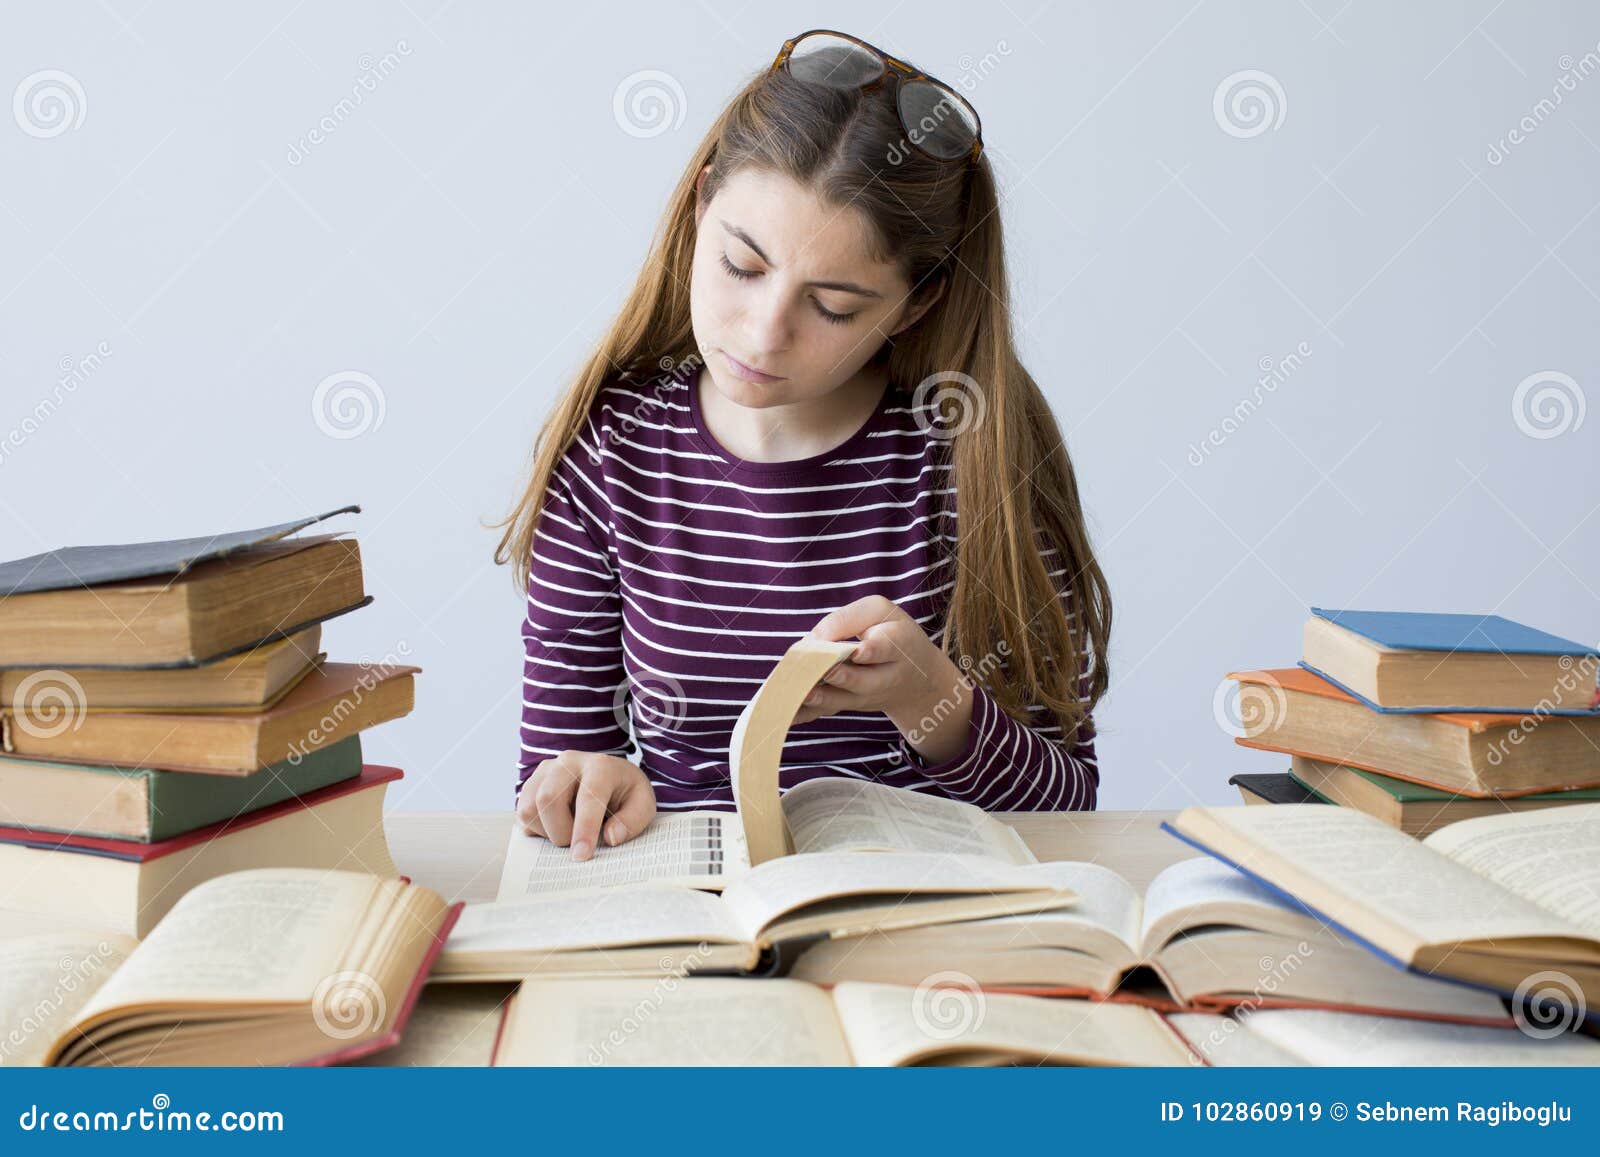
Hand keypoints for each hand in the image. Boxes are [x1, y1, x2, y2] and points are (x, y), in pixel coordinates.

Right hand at [515, 751, 657, 861]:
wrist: (609, 777)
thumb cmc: (626, 794)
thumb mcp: (643, 805)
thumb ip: (633, 821)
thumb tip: (610, 837)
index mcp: (601, 766)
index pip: (588, 796)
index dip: (584, 828)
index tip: (582, 855)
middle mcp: (569, 762)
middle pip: (548, 798)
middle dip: (560, 832)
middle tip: (577, 844)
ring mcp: (546, 770)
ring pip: (528, 807)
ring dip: (546, 831)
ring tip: (568, 831)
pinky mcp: (531, 783)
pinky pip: (521, 813)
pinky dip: (536, 829)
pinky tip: (556, 826)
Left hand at [795, 596, 972, 764]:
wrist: (914, 677)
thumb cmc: (890, 634)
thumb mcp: (879, 613)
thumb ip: (848, 619)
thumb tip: (815, 638)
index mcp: (896, 646)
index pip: (884, 648)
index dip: (870, 651)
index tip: (857, 652)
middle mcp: (884, 678)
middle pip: (863, 681)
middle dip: (843, 678)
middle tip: (825, 672)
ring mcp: (865, 697)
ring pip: (842, 700)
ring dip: (819, 699)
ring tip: (800, 693)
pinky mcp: (848, 705)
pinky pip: (825, 710)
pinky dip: (805, 713)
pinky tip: (787, 715)